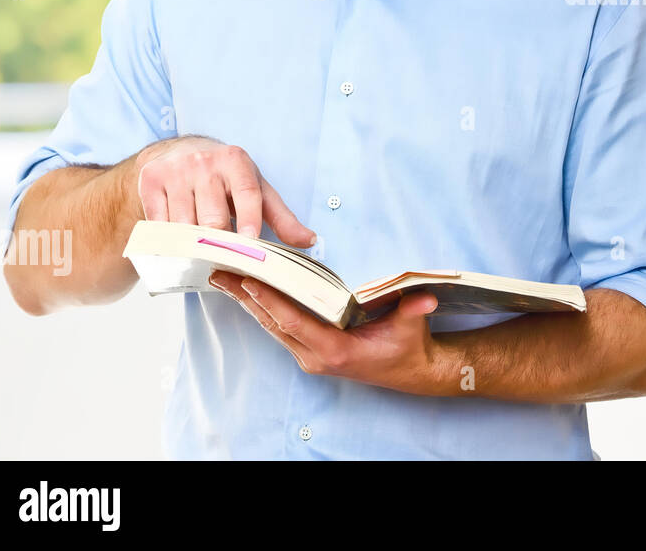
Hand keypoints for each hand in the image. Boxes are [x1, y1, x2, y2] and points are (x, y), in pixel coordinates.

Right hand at [135, 136, 315, 245]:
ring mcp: (175, 171)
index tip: (250, 243)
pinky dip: (168, 239)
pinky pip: (158, 222)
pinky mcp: (151, 181)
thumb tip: (309, 242)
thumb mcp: (257, 190)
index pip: (247, 194)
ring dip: (192, 245)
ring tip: (200, 253)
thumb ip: (282, 218)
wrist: (179, 153)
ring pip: (184, 224)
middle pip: (213, 216)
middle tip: (224, 260)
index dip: (250, 220)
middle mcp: (205, 163)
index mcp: (236, 161)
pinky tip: (176, 243)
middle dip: (220, 243)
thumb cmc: (226, 178)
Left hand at [207, 271, 441, 393]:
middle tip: (220, 273)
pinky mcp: (310, 352)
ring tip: (224, 279)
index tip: (248, 281)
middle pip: (273, 323)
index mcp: (335, 350)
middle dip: (245, 297)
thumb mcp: (412, 327)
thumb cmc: (408, 348)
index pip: (294, 321)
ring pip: (272, 326)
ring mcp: (310, 356)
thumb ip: (414, 310)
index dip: (270, 300)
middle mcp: (315, 356)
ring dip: (247, 303)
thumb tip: (426, 297)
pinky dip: (262, 309)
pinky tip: (247, 294)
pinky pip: (280, 328)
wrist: (411, 372)